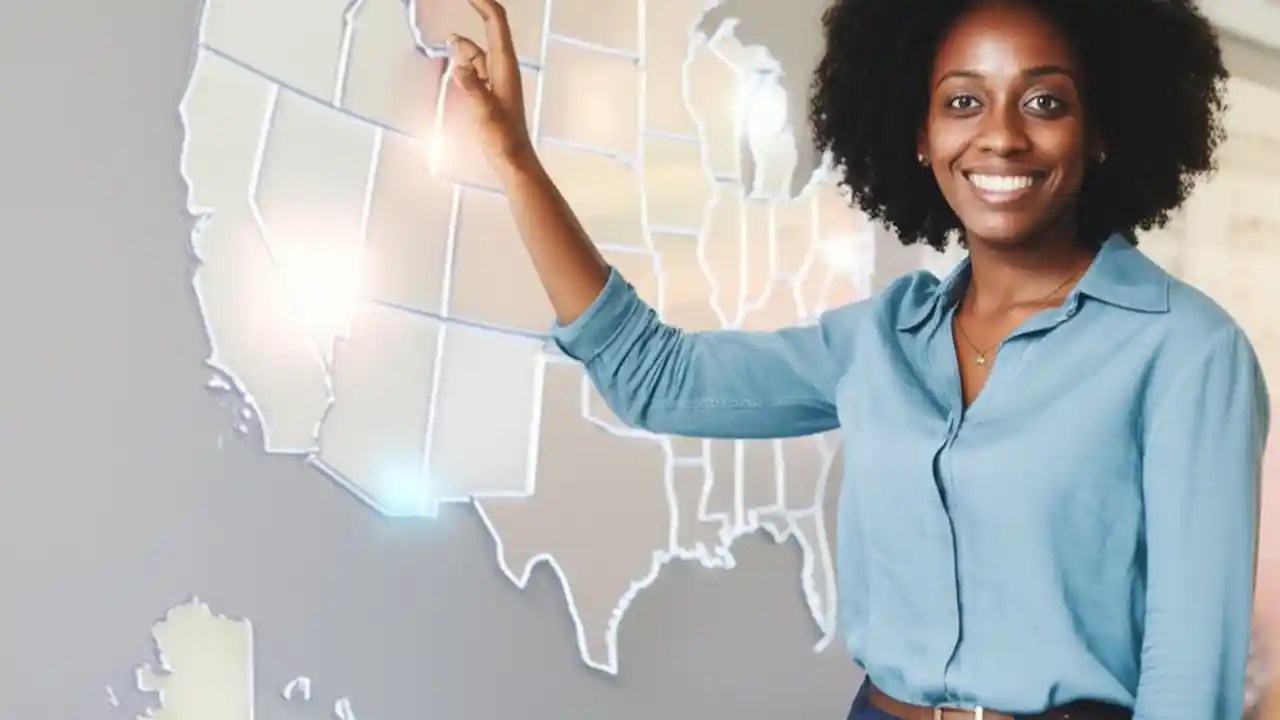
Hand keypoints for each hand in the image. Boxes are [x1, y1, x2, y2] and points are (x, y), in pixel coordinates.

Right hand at [449, 0, 534, 170]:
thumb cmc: (503, 139)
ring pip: (479, 47)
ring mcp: (496, 77)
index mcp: (505, 66)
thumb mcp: (486, 113)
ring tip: (445, 35)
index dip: (482, 1)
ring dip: (464, 39)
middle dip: (475, 9)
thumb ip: (474, 87)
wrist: (512, 159)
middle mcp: (502, 66)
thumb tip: (459, 65)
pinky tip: (452, 56)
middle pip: (490, 27)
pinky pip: (475, 64)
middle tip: (456, 0)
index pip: (496, 22)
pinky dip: (463, 57)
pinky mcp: (489, 89)